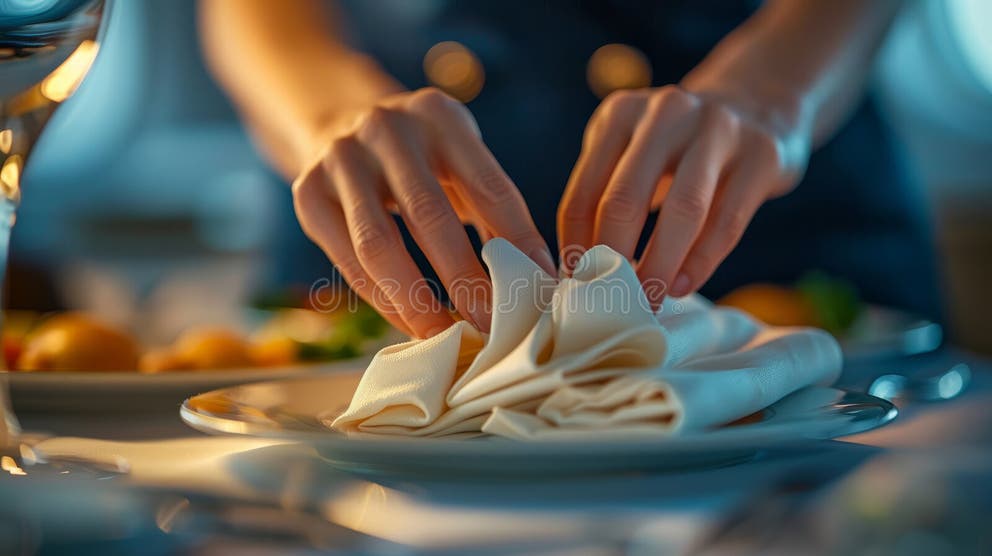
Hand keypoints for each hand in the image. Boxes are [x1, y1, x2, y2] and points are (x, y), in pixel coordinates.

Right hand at [293, 87, 554, 336]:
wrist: (339, 124)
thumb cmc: (421, 157)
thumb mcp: (459, 158)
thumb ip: (490, 208)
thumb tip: (535, 277)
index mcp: (438, 115)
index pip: (488, 186)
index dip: (517, 240)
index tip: (541, 285)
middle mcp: (385, 128)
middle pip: (430, 216)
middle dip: (464, 278)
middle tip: (492, 326)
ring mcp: (339, 158)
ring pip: (377, 245)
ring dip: (416, 301)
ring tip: (446, 338)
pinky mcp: (307, 192)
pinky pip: (347, 260)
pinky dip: (382, 300)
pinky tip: (411, 325)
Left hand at [558, 84, 811, 306]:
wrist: (754, 109)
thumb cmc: (675, 146)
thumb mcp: (630, 151)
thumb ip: (603, 195)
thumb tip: (578, 267)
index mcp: (621, 114)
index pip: (586, 192)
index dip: (577, 245)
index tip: (574, 284)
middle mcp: (667, 114)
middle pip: (626, 200)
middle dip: (612, 260)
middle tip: (607, 302)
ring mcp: (718, 130)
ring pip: (683, 211)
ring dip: (660, 266)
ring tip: (647, 301)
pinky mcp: (761, 156)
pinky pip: (727, 221)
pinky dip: (701, 261)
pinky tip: (682, 286)